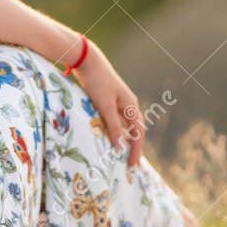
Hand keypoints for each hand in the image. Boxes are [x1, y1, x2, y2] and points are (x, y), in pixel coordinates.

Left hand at [72, 44, 146, 166]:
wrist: (87, 60)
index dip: (136, 150)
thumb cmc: (97, 82)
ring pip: (124, 125)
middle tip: (129, 164)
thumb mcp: (104, 106)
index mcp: (131, 106)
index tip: (132, 166)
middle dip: (133, 147)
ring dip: (124, 139)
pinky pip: (115, 120)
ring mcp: (119, 101)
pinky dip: (114, 130)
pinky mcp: (109, 99)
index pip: (139, 133)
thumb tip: (121, 147)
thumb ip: (113, 126)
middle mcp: (128, 104)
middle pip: (135, 130)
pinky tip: (108, 138)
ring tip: (119, 155)